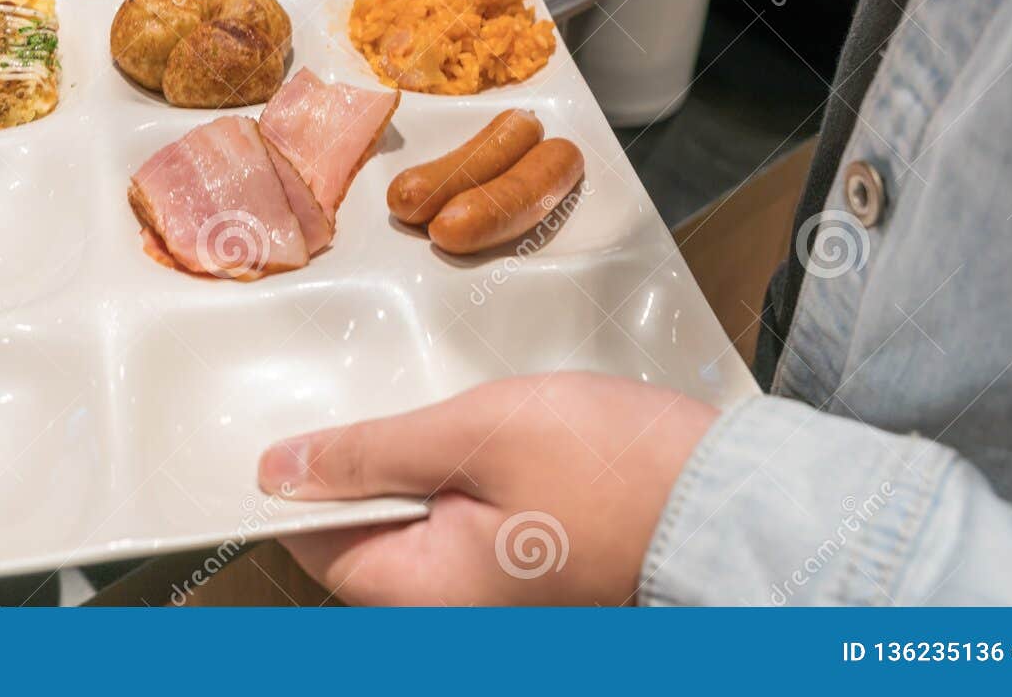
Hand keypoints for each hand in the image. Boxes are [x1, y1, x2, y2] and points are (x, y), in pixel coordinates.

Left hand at [257, 372, 716, 604]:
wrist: (731, 498)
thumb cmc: (617, 468)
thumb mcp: (477, 434)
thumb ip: (371, 453)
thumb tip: (280, 471)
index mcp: (425, 596)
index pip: (315, 547)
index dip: (296, 483)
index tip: (292, 425)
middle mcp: (452, 613)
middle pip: (364, 537)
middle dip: (363, 466)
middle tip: (386, 399)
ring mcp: (492, 597)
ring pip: (414, 524)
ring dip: (415, 465)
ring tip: (448, 416)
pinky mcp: (524, 571)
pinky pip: (461, 523)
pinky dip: (457, 477)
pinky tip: (482, 436)